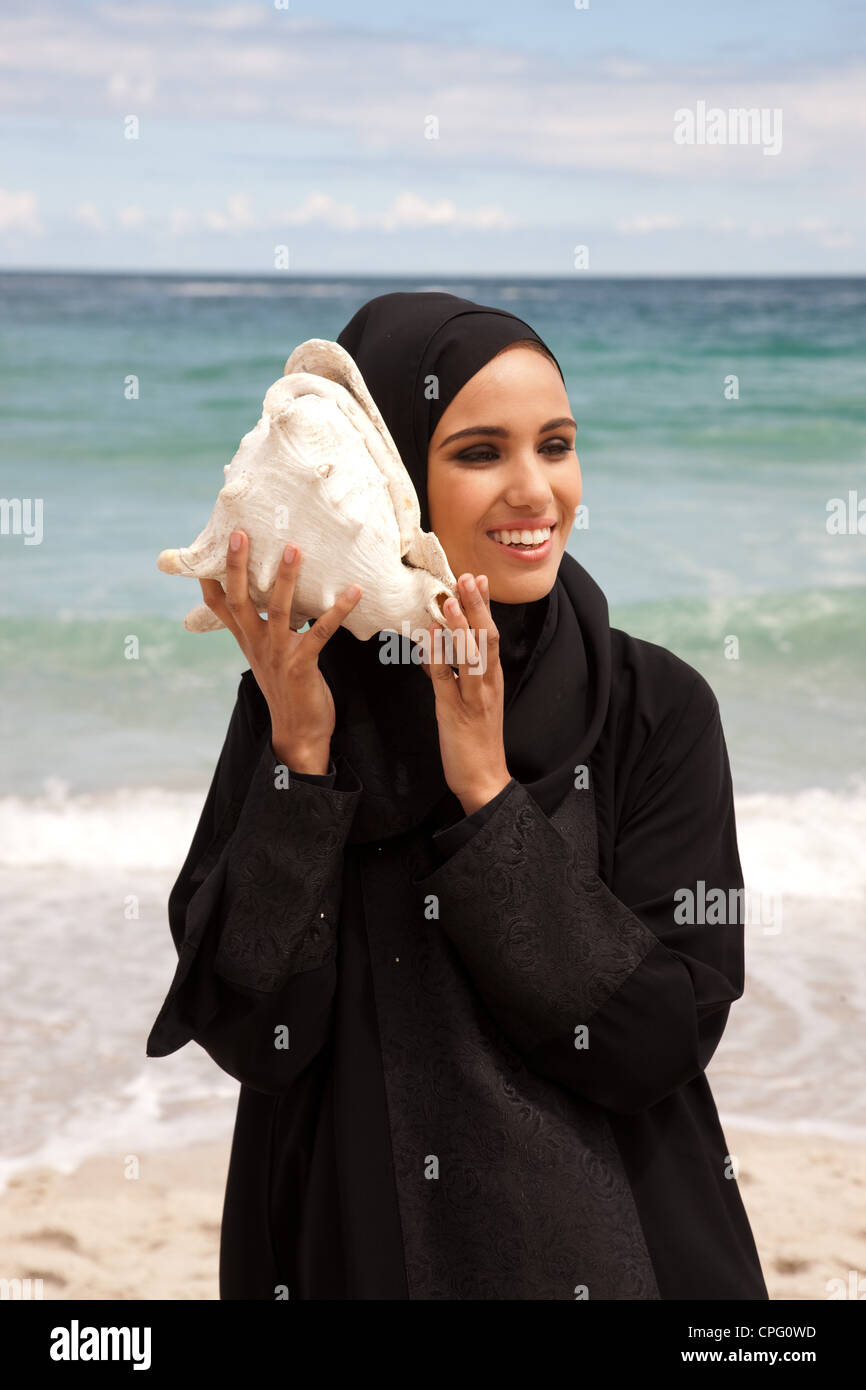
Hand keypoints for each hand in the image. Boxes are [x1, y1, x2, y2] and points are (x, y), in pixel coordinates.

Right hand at [199, 529, 361, 771]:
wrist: (298, 732)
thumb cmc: (287, 689)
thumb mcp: (269, 656)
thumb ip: (267, 629)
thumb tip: (276, 598)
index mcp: (247, 641)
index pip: (220, 607)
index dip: (209, 580)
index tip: (205, 550)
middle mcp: (257, 644)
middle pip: (239, 600)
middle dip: (237, 567)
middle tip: (239, 534)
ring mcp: (278, 654)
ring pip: (278, 610)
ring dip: (286, 578)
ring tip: (293, 548)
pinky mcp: (301, 665)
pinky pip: (321, 632)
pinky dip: (338, 610)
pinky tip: (354, 591)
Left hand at [420, 573, 511, 815]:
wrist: (484, 779)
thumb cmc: (476, 742)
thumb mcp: (469, 702)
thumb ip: (457, 674)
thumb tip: (438, 649)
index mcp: (492, 678)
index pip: (491, 634)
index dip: (484, 606)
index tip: (479, 579)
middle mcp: (487, 683)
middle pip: (486, 637)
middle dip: (476, 606)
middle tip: (468, 576)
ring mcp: (473, 696)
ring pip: (470, 654)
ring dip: (459, 626)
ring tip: (449, 600)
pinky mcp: (454, 711)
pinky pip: (446, 679)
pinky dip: (438, 656)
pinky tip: (430, 638)